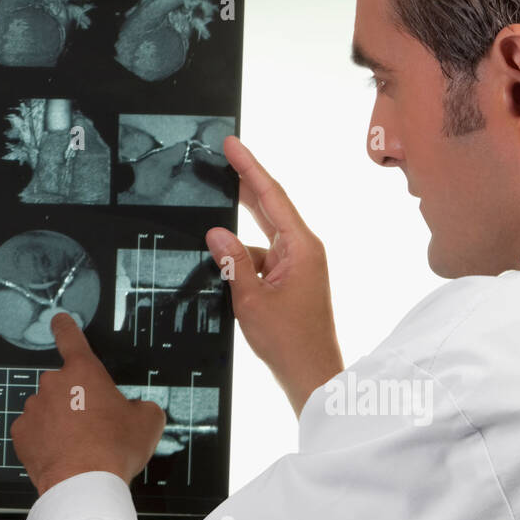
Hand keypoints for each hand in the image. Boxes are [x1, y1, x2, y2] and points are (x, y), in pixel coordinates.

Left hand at [10, 312, 166, 494]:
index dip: (66, 327)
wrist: (84, 483)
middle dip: (76, 400)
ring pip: (48, 408)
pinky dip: (45, 440)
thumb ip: (143, 407)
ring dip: (60, 420)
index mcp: (84, 372)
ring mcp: (34, 408)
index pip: (71, 339)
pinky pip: (34, 431)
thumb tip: (139, 410)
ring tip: (79, 445)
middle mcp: (54, 384)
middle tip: (94, 425)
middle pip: (64, 385)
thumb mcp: (148, 422)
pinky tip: (62, 454)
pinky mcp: (21, 433)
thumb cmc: (114, 449)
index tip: (59, 321)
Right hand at [205, 135, 343, 416]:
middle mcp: (304, 250)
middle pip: (269, 207)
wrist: (312, 376)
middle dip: (242, 185)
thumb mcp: (251, 301)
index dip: (249, 167)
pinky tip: (220, 268)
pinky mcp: (292, 281)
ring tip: (208, 236)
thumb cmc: (290, 344)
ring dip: (237, 238)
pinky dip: (241, 261)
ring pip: (261, 237)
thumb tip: (217, 232)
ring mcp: (299, 266)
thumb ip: (232, 262)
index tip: (232, 143)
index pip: (271, 195)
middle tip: (218, 159)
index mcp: (302, 247)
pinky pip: (262, 259)